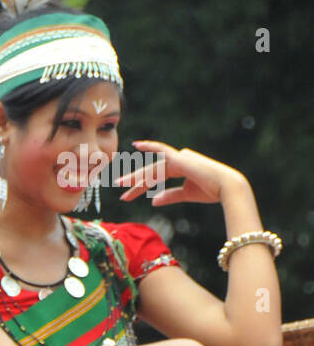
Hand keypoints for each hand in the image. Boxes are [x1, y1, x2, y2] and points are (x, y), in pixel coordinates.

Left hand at [116, 140, 248, 206]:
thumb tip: (153, 201)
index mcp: (180, 167)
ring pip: (153, 168)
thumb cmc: (211, 191)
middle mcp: (178, 160)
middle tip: (118, 187)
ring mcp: (180, 158)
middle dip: (134, 181)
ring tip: (121, 184)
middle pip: (151, 172)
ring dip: (137, 177)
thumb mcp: (186, 194)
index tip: (126, 196)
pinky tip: (137, 145)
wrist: (228, 188)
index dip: (139, 187)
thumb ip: (170, 196)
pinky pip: (162, 150)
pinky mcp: (181, 158)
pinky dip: (150, 146)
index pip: (155, 177)